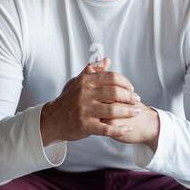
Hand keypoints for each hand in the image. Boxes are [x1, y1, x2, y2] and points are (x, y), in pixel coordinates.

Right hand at [41, 57, 156, 145]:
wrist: (52, 119)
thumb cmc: (67, 100)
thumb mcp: (77, 82)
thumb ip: (93, 71)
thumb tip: (106, 60)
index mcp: (86, 81)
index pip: (112, 77)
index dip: (126, 83)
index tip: (132, 89)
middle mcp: (85, 94)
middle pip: (116, 92)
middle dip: (130, 97)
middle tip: (137, 100)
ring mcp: (85, 110)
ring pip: (114, 110)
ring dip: (129, 111)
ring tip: (137, 112)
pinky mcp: (85, 126)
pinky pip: (107, 128)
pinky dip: (120, 129)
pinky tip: (128, 128)